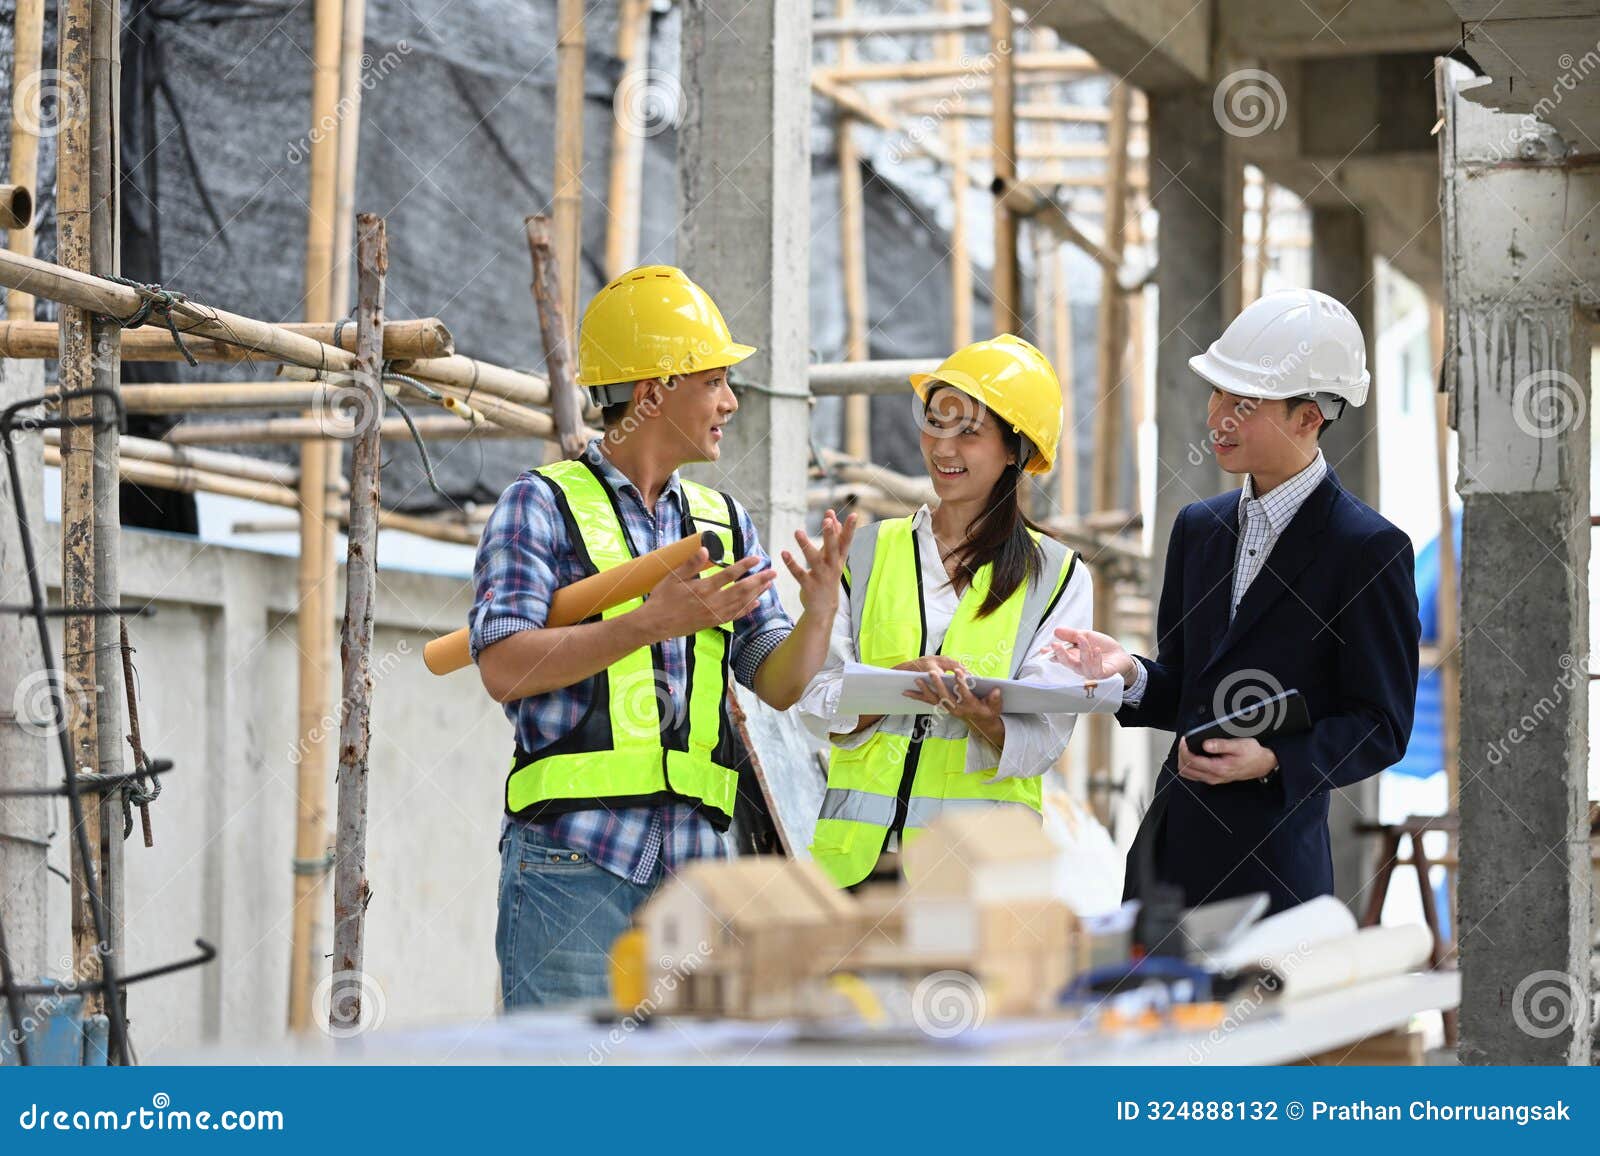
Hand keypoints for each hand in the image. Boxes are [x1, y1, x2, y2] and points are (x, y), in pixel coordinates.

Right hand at [635, 549, 775, 639]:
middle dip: (759, 580)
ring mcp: (714, 614)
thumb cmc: (663, 597)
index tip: (757, 558)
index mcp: (702, 589)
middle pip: (742, 590)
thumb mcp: (673, 577)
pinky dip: (748, 609)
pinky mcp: (714, 622)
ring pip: (742, 603)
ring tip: (769, 583)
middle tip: (773, 572)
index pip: (729, 575)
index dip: (745, 565)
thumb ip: (691, 563)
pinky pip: (735, 615)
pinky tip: (757, 602)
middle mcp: (712, 603)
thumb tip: (705, 548)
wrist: (656, 624)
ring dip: (757, 593)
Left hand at [781, 508, 857, 617]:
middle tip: (827, 520)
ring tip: (797, 531)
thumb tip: (833, 518)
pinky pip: (799, 574)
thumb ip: (834, 538)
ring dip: (805, 545)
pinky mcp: (809, 586)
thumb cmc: (829, 577)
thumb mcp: (834, 559)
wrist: (824, 608)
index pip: (846, 542)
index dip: (850, 528)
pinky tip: (784, 552)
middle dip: (830, 535)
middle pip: (833, 549)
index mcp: (839, 559)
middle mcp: (832, 567)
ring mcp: (821, 577)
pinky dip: (791, 564)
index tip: (853, 514)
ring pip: (814, 560)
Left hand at [902, 661, 1004, 747]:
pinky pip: (928, 702)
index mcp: (970, 707)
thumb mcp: (995, 707)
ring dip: (924, 690)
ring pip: (934, 699)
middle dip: (938, 684)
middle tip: (932, 672)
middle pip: (945, 696)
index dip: (961, 683)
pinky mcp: (941, 707)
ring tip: (916, 680)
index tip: (958, 672)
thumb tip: (996, 690)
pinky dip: (917, 697)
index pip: (965, 694)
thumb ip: (995, 699)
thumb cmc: (988, 711)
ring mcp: (947, 708)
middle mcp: (956, 709)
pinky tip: (906, 692)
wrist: (981, 723)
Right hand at [1040, 626, 1134, 680]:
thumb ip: (1072, 634)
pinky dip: (1095, 659)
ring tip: (1082, 638)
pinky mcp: (1102, 675)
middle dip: (1060, 654)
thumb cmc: (1103, 648)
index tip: (1044, 650)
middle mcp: (1080, 666)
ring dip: (1082, 650)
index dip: (1051, 654)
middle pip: (1067, 663)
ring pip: (1082, 664)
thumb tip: (1057, 631)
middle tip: (1055, 645)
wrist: (1121, 656)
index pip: (1060, 657)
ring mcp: (1090, 671)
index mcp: (1074, 657)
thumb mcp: (1086, 636)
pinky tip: (1097, 650)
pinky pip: (1096, 669)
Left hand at [1177, 736, 1277, 784]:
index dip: (1184, 749)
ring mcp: (1212, 779)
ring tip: (1186, 748)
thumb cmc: (1252, 754)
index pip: (1192, 761)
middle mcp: (1213, 777)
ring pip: (1188, 774)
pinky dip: (1189, 765)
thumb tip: (1205, 744)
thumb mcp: (1239, 745)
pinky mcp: (1213, 778)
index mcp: (1218, 768)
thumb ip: (1221, 745)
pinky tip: (1193, 755)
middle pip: (1186, 769)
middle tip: (1184, 743)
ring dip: (1184, 761)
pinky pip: (1194, 775)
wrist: (1262, 764)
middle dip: (1181, 755)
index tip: (1184, 739)